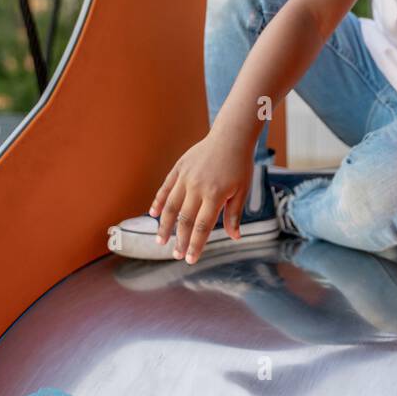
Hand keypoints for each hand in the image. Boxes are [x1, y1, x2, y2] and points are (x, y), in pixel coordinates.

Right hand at [150, 135, 252, 263]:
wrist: (231, 137)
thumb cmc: (240, 165)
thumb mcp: (242, 190)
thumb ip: (234, 214)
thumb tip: (234, 237)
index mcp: (215, 195)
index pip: (202, 226)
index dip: (195, 244)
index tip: (190, 259)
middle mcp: (197, 187)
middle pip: (184, 219)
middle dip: (179, 240)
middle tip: (176, 254)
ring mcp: (186, 177)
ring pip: (170, 206)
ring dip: (165, 225)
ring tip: (160, 240)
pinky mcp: (179, 168)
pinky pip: (166, 187)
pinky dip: (158, 201)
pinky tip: (154, 214)